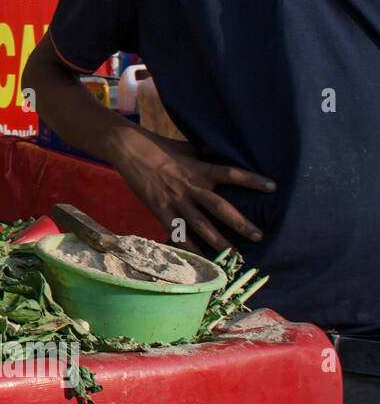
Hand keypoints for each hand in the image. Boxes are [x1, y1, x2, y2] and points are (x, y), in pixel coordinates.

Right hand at [109, 127, 274, 252]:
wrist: (130, 149)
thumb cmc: (161, 146)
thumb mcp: (188, 148)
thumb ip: (205, 157)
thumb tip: (223, 155)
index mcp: (200, 169)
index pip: (232, 174)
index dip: (252, 180)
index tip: (273, 187)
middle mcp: (191, 186)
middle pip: (220, 207)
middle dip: (240, 223)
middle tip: (258, 236)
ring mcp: (175, 200)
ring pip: (201, 224)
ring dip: (219, 240)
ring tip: (234, 254)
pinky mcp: (160, 209)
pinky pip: (176, 232)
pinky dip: (188, 246)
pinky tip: (200, 258)